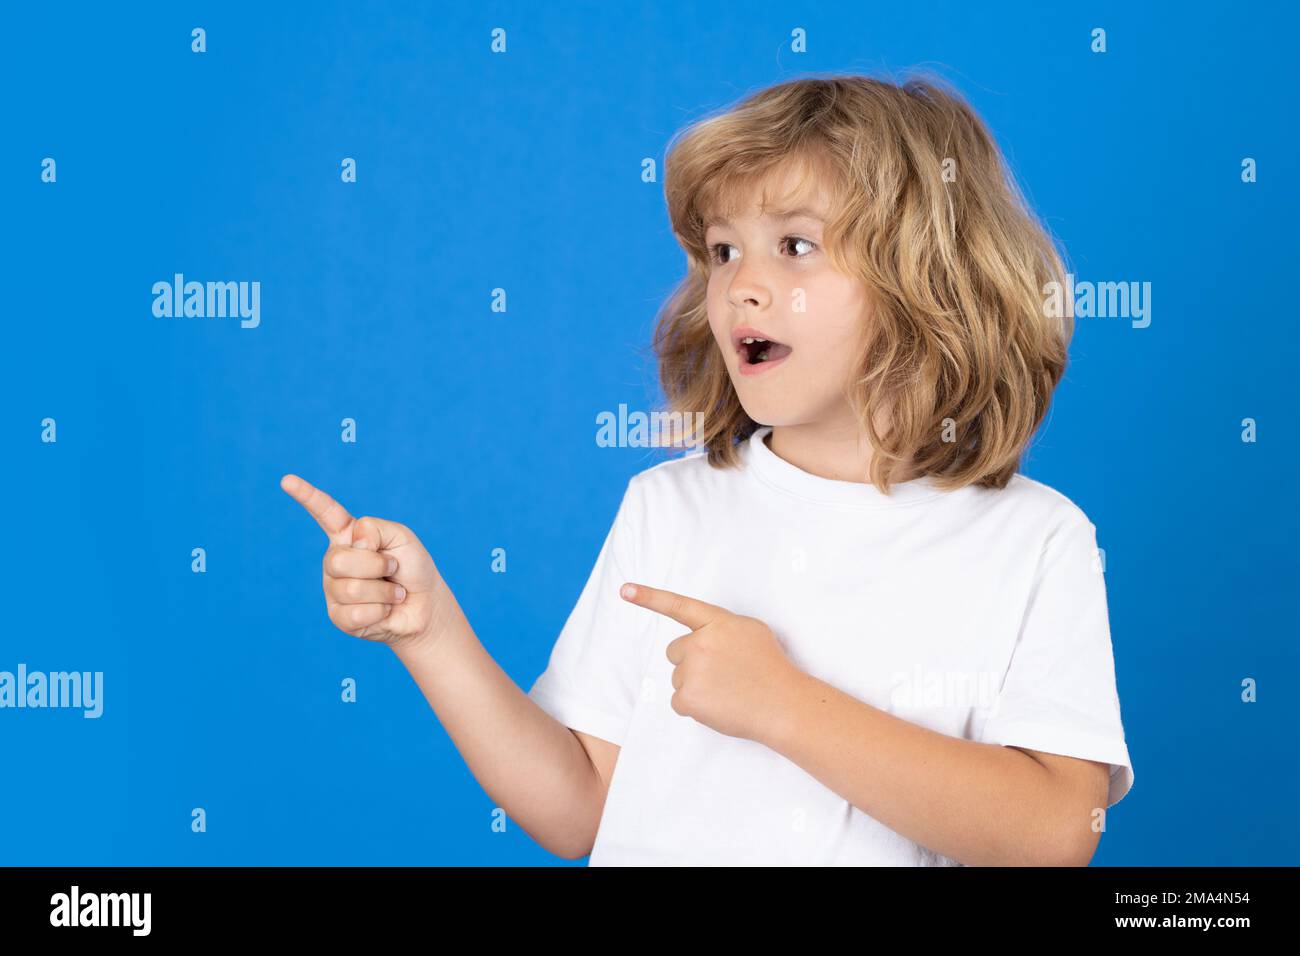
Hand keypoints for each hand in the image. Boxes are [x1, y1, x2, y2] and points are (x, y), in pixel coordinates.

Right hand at [280, 474, 452, 651]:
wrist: (424, 605)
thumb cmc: (412, 567)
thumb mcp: (402, 537)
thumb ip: (377, 529)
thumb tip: (353, 542)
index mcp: (348, 534)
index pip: (324, 512)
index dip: (306, 496)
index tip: (286, 480)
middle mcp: (335, 559)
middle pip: (339, 560)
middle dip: (375, 566)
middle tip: (393, 569)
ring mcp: (333, 589)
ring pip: (350, 589)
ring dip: (384, 592)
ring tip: (394, 592)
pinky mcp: (338, 616)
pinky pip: (355, 614)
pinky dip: (380, 611)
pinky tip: (385, 609)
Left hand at [619, 582, 802, 743]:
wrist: (783, 705)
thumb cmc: (770, 668)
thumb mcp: (750, 631)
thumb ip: (720, 627)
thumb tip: (700, 637)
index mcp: (718, 623)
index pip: (678, 606)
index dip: (649, 597)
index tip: (624, 590)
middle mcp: (701, 643)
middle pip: (675, 651)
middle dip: (692, 661)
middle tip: (722, 673)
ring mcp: (692, 671)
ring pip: (678, 677)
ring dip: (696, 685)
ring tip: (727, 690)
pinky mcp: (688, 698)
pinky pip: (679, 701)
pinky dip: (695, 706)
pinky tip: (719, 705)